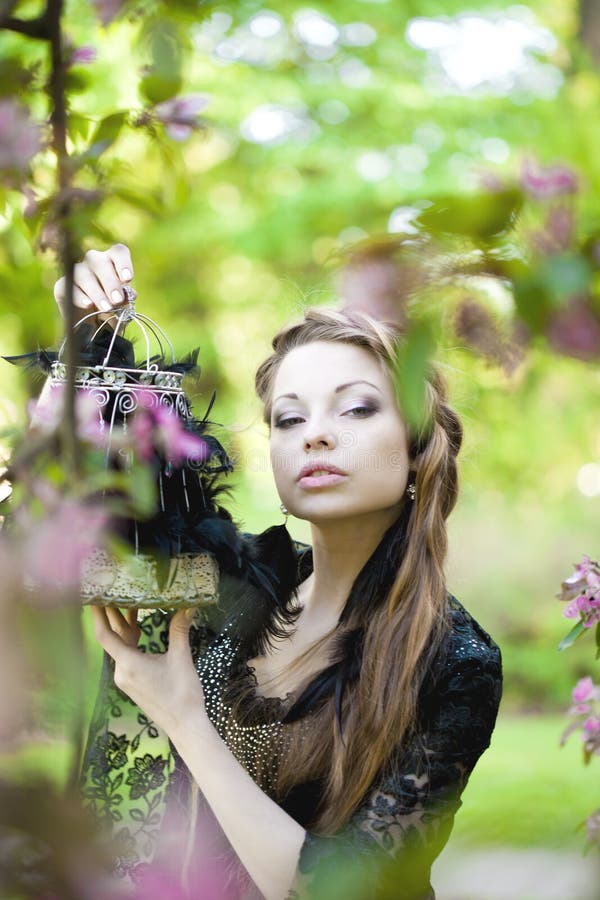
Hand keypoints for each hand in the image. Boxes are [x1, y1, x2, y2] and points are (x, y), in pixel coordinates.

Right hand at [53, 243, 133, 323]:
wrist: (93, 324)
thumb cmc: (112, 309)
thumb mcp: (123, 306)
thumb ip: (126, 298)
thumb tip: (130, 294)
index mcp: (113, 261)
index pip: (118, 253)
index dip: (124, 263)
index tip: (128, 279)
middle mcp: (94, 261)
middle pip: (100, 263)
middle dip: (110, 282)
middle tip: (117, 300)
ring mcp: (77, 271)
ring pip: (83, 274)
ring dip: (96, 292)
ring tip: (107, 308)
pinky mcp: (62, 285)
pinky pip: (68, 287)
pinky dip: (79, 297)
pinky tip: (88, 305)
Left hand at [91, 606, 206, 737]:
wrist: (185, 725)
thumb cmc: (183, 694)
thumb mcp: (181, 659)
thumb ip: (179, 630)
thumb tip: (188, 606)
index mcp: (129, 665)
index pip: (105, 635)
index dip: (97, 615)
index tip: (93, 597)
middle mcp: (122, 671)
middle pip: (112, 638)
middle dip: (111, 614)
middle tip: (109, 590)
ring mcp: (126, 678)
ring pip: (120, 646)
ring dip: (124, 625)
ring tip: (126, 600)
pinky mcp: (132, 682)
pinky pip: (127, 655)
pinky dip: (131, 639)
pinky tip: (138, 626)